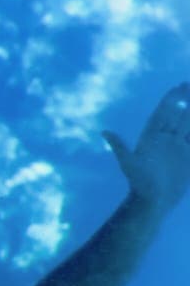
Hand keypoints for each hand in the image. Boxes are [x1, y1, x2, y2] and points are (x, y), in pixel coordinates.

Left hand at [103, 82, 189, 211]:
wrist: (152, 202)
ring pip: (187, 125)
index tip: (176, 86)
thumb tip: (104, 132)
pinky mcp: (187, 158)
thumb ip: (119, 147)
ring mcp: (177, 148)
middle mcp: (164, 140)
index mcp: (151, 138)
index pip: (162, 114)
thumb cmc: (138, 184)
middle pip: (176, 115)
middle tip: (189, 83)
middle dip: (183, 100)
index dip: (169, 100)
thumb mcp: (128, 164)